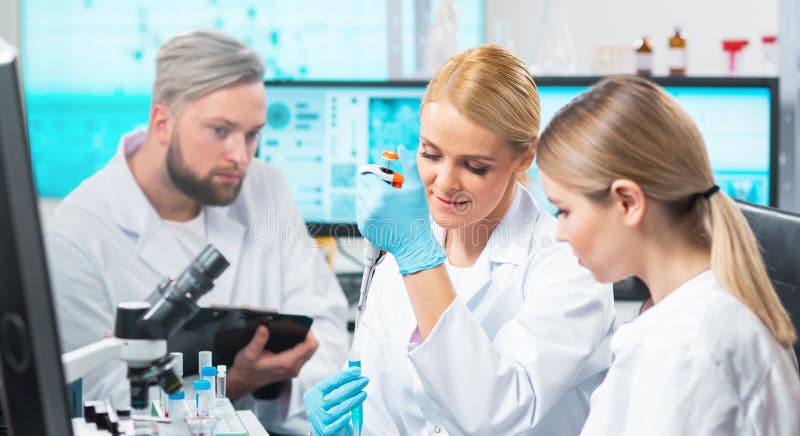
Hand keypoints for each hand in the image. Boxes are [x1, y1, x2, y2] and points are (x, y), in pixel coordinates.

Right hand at [227, 326, 317, 399]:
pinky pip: (304, 357)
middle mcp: (294, 368)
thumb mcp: (249, 352)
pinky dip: (301, 348)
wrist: (244, 380)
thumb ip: (258, 340)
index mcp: (287, 363)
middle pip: (312, 348)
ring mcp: (294, 370)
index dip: (308, 333)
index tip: (299, 326)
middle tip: (296, 328)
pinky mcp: (292, 370)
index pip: (309, 346)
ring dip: (305, 342)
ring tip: (294, 333)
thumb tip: (264, 327)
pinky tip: (292, 342)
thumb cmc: (246, 367)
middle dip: (307, 336)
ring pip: (309, 352)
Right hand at [303, 367, 367, 435]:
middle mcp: (313, 406)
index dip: (344, 376)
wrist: (325, 427)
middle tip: (364, 380)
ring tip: (363, 394)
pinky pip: (334, 426)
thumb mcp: (331, 394)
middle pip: (334, 396)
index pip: (330, 383)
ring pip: (336, 411)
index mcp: (314, 393)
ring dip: (352, 402)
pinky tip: (351, 414)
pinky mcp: (324, 431)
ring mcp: (318, 420)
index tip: (357, 371)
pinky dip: (343, 420)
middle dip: (351, 387)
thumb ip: (340, 384)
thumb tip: (355, 372)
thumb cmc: (331, 407)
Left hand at [357, 145, 445, 273]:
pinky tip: (384, 214)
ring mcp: (364, 217)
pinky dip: (369, 209)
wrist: (413, 244)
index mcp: (380, 193)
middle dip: (373, 185)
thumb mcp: (416, 188)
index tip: (385, 178)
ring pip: (361, 198)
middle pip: (362, 185)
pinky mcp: (363, 227)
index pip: (366, 173)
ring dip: (370, 197)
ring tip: (387, 203)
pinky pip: (361, 211)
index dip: (376, 174)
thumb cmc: (416, 216)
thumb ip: (408, 165)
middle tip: (389, 191)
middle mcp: (368, 205)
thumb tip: (401, 148)